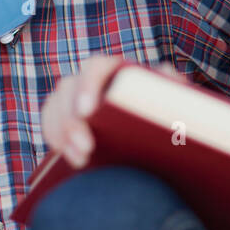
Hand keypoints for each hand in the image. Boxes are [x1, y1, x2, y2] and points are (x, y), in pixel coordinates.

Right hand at [41, 57, 190, 167]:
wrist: (164, 143)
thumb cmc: (172, 118)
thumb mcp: (179, 104)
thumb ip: (176, 91)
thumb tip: (167, 76)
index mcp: (118, 70)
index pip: (95, 67)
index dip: (87, 86)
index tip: (88, 112)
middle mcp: (93, 79)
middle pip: (69, 89)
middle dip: (71, 119)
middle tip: (85, 149)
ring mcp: (76, 98)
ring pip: (56, 107)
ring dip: (62, 133)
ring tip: (80, 161)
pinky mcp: (66, 119)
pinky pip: (50, 123)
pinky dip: (56, 140)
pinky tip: (70, 158)